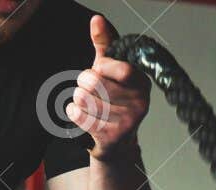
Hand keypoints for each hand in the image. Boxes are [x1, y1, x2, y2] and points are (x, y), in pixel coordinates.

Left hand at [69, 15, 148, 159]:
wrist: (118, 143)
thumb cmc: (114, 100)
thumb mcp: (111, 70)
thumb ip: (105, 44)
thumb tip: (97, 20)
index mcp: (142, 83)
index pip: (121, 68)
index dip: (103, 66)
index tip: (99, 69)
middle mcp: (139, 103)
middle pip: (96, 82)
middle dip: (83, 82)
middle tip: (87, 87)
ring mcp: (126, 122)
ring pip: (84, 99)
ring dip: (77, 98)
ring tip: (85, 101)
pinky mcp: (110, 137)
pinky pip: (79, 115)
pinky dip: (73, 111)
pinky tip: (81, 113)